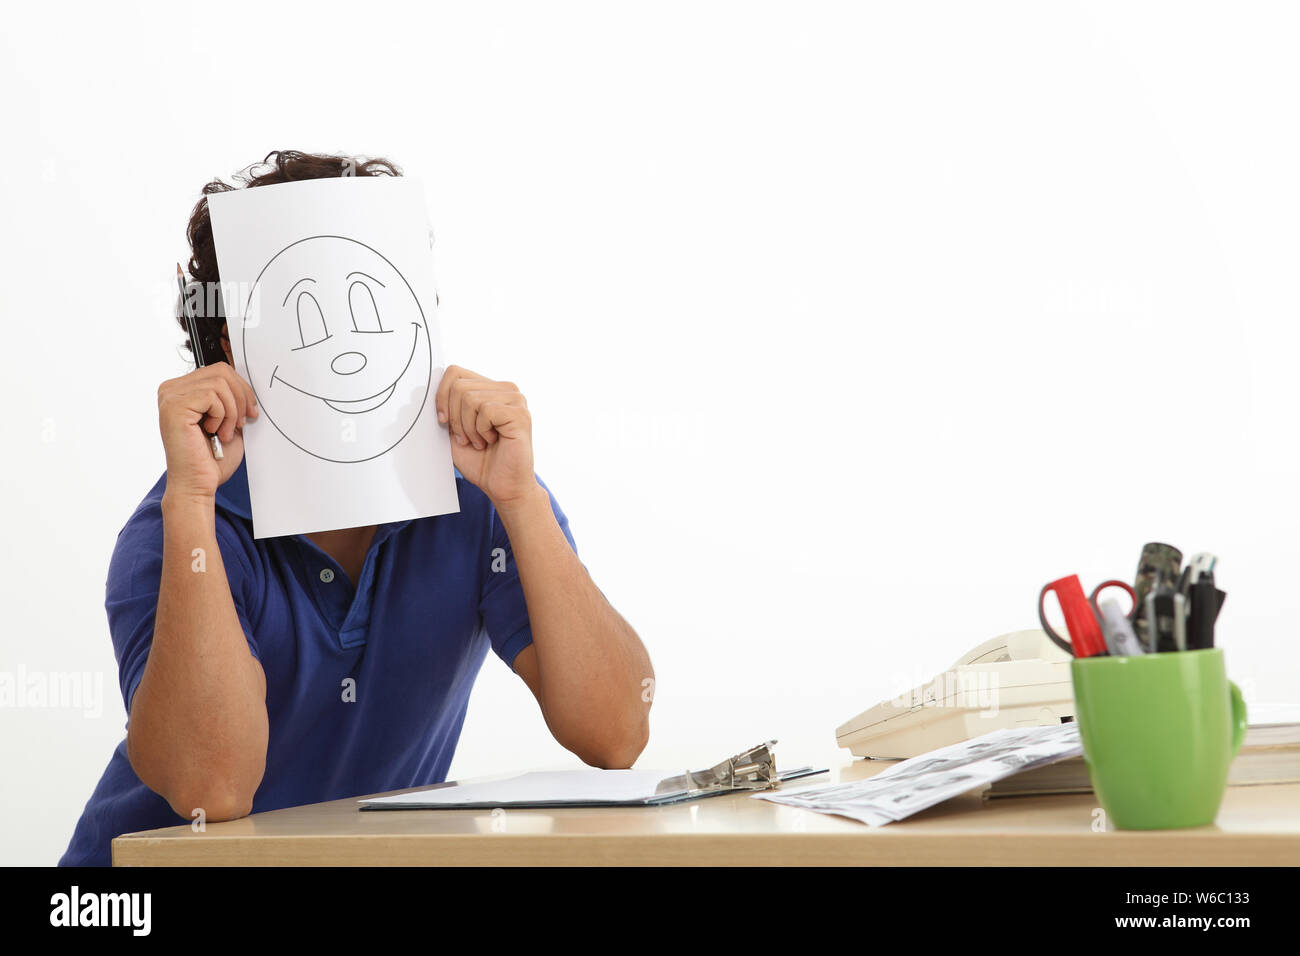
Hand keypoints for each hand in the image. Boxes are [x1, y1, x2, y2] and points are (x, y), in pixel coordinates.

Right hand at [157, 363, 258, 499]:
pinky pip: (212, 395)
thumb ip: (231, 398)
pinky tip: (214, 432)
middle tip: (241, 423)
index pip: (220, 370)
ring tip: (225, 432)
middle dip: (241, 397)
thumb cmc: (212, 459)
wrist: (198, 484)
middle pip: (221, 371)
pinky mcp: (174, 406)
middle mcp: (171, 389)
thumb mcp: (228, 420)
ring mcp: (170, 396)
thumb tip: (247, 381)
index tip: (250, 412)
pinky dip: (222, 415)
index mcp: (183, 390)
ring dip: (231, 411)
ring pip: (219, 383)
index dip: (242, 389)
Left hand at [435, 365, 538, 508]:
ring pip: (470, 397)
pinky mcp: (519, 413)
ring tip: (480, 441)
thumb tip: (419, 391)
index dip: (441, 396)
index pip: (454, 372)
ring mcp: (516, 400)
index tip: (443, 421)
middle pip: (459, 385)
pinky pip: (485, 410)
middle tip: (466, 438)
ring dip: (468, 427)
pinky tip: (491, 441)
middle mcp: (506, 389)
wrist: (504, 487)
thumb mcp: (453, 431)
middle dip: (454, 417)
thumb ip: (444, 409)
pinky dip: (481, 430)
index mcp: (490, 389)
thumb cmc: (481, 461)